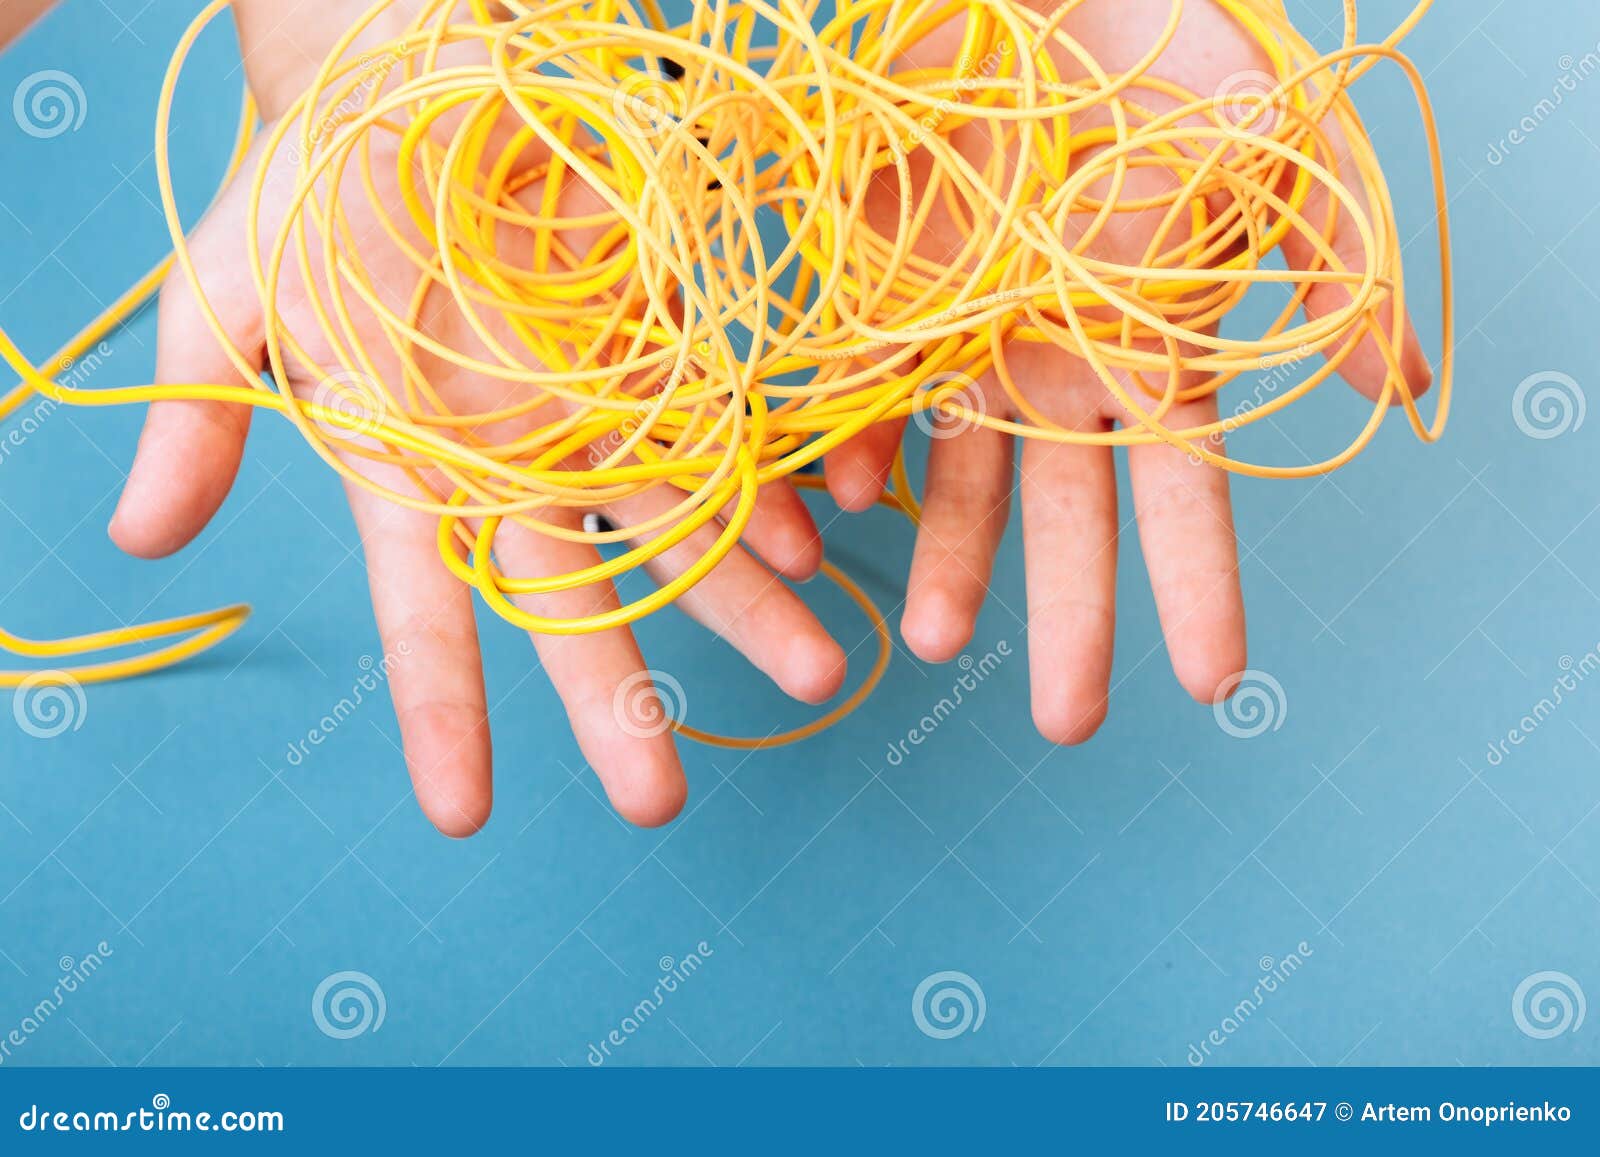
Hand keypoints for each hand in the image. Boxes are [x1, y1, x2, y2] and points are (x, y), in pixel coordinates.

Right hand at [108, 1, 846, 834]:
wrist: (409, 89)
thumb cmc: (309, 195)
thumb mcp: (222, 300)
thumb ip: (195, 420)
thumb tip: (138, 544)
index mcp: (409, 477)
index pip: (425, 615)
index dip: (441, 714)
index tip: (460, 817)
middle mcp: (511, 467)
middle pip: (571, 604)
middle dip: (616, 703)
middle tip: (659, 803)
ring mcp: (592, 414)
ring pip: (672, 533)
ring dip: (741, 604)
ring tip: (811, 672)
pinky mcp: (655, 349)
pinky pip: (717, 433)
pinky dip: (762, 486)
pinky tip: (810, 538)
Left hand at [826, 0, 1432, 742]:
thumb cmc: (1166, 51)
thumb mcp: (1279, 141)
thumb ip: (1338, 260)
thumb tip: (1409, 392)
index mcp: (1150, 357)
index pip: (1182, 497)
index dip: (1199, 587)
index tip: (1215, 685)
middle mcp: (1056, 373)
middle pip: (1065, 522)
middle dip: (1068, 620)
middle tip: (1067, 726)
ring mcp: (966, 346)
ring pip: (956, 483)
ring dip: (947, 561)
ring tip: (929, 641)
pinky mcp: (883, 306)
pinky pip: (867, 404)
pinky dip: (858, 454)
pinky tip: (849, 505)